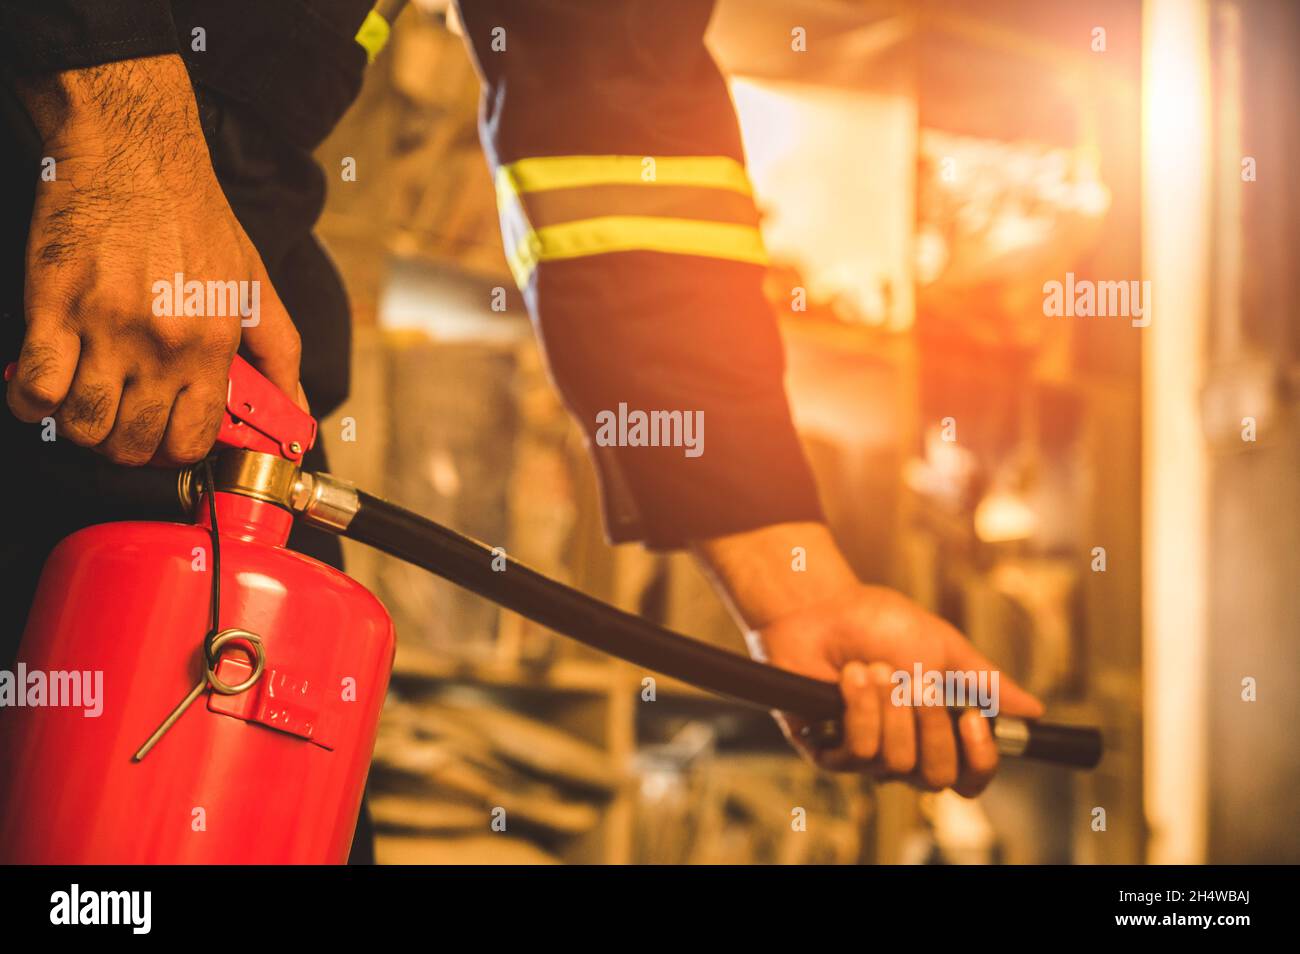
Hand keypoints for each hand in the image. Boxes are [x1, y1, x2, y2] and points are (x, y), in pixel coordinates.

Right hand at [5, 55, 303, 465]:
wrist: (134, 153)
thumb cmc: (194, 217)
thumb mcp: (254, 285)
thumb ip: (279, 353)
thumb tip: (296, 409)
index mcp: (212, 343)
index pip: (192, 439)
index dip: (174, 451)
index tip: (161, 438)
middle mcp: (163, 343)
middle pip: (135, 442)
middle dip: (125, 447)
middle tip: (119, 422)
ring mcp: (107, 327)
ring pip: (84, 425)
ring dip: (79, 428)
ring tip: (83, 403)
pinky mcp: (54, 305)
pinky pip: (36, 388)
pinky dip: (33, 402)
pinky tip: (45, 386)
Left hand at [755, 583, 1042, 795]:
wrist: (822, 606)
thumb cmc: (879, 624)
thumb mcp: (943, 646)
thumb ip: (985, 683)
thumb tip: (1036, 712)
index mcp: (937, 733)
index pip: (971, 779)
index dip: (980, 760)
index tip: (973, 720)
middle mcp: (905, 753)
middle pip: (937, 779)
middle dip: (930, 726)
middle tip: (916, 682)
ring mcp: (865, 756)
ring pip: (897, 764)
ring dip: (891, 708)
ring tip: (875, 667)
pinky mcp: (827, 750)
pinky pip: (858, 752)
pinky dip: (861, 708)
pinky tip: (852, 677)